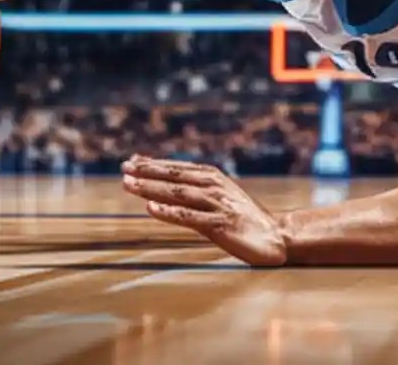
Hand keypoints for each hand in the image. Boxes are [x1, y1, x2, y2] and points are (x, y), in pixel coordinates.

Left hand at [121, 155, 287, 266]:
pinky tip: (151, 210)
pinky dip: (169, 212)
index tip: (129, 161)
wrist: (275, 235)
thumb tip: (165, 179)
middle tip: (123, 169)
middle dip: (146, 172)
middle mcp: (213, 186)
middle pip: (174, 177)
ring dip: (151, 188)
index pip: (176, 168)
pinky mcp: (220, 225)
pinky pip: (190, 218)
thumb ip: (194, 187)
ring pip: (178, 194)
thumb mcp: (219, 195)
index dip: (152, 164)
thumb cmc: (242, 216)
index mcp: (212, 176)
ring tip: (128, 185)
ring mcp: (217, 205)